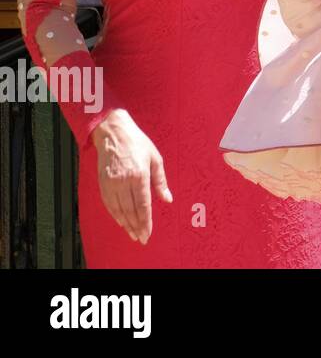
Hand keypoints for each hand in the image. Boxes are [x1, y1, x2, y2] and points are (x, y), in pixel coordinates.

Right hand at [90, 110, 171, 243]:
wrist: (113, 132)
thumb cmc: (138, 143)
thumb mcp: (155, 158)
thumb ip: (160, 181)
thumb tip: (168, 199)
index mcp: (139, 175)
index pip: (142, 205)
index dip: (145, 222)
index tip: (148, 233)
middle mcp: (123, 181)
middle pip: (130, 211)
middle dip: (136, 227)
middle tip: (141, 238)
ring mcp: (111, 183)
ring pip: (118, 210)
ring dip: (126, 224)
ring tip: (132, 233)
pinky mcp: (102, 182)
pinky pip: (108, 204)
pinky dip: (115, 215)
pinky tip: (121, 221)